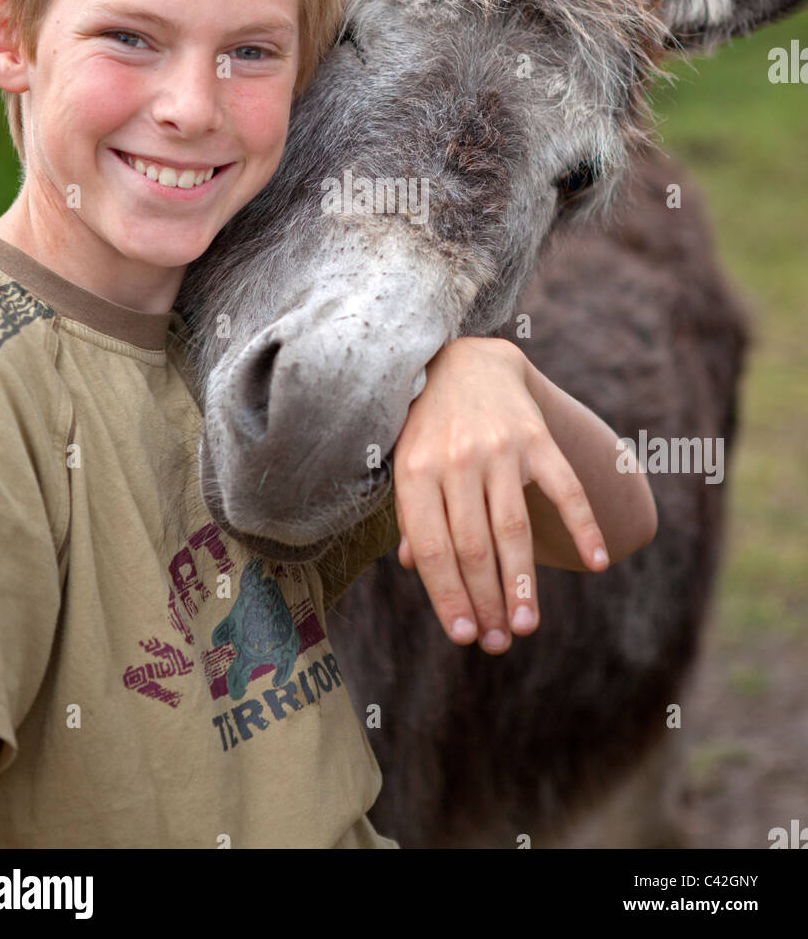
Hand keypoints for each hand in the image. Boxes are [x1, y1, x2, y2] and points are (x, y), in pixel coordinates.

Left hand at [391, 336, 609, 653]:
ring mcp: (499, 448)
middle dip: (486, 602)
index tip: (463, 635)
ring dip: (522, 583)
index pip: (433, 548)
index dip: (448, 596)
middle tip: (498, 642)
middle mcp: (456, 460)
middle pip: (473, 546)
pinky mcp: (537, 437)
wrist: (466, 360)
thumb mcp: (407, 463)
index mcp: (416, 471)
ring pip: (512, 528)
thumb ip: (414, 514)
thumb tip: (413, 567)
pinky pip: (563, 488)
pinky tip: (594, 562)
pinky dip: (582, 526)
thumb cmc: (430, 424)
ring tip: (526, 625)